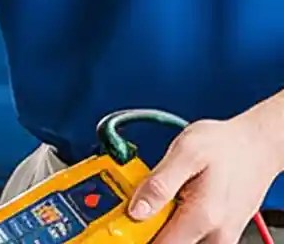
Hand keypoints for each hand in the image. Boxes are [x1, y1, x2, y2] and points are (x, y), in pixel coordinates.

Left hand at [128, 114, 283, 243]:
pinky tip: (175, 202)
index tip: (121, 219)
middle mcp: (215, 233)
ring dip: (162, 225)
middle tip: (140, 203)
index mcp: (202, 216)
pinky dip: (176, 222)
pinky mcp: (221, 232)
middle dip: (147, 227)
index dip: (134, 235)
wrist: (258, 145)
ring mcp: (220, 235)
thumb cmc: (225, 144)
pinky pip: (191, 236)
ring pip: (179, 241)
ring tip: (162, 198)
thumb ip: (160, 183)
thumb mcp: (186, 151)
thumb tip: (136, 210)